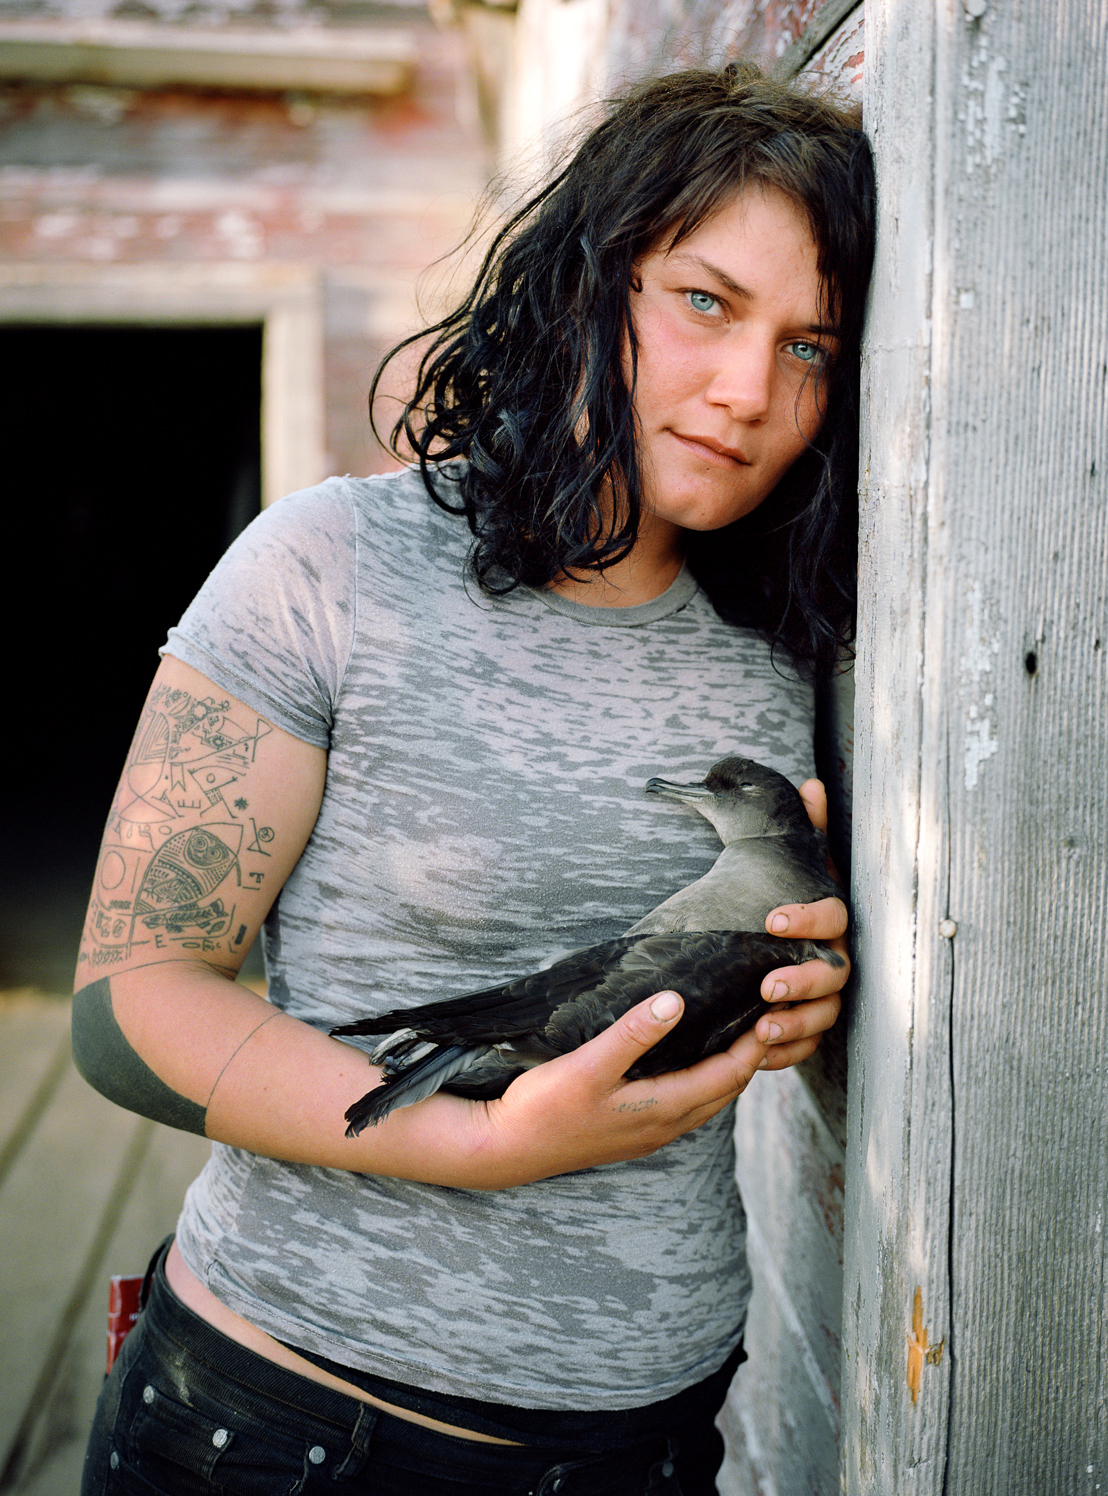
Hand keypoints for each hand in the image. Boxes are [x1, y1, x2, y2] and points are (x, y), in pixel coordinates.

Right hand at [456, 988, 771, 1186]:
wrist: (505, 1151)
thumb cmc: (543, 1108)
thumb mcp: (587, 1065)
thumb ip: (632, 1034)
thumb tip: (675, 1000)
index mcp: (662, 1110)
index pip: (729, 1075)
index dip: (755, 1043)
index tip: (773, 1009)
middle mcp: (665, 1127)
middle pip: (727, 1090)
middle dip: (752, 1056)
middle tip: (768, 1016)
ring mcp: (649, 1134)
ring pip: (708, 1101)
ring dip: (729, 1070)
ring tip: (739, 1033)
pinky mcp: (632, 1133)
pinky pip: (686, 1105)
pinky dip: (703, 1081)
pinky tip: (691, 1060)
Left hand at [755, 776, 848, 1070]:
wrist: (777, 934)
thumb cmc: (787, 896)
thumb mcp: (791, 862)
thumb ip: (804, 827)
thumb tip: (812, 785)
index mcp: (830, 917)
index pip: (832, 916)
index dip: (807, 918)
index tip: (771, 920)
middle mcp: (837, 956)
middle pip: (835, 974)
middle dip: (803, 980)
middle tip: (768, 984)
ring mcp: (827, 995)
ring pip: (824, 1016)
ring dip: (796, 1023)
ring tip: (761, 1027)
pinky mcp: (809, 1026)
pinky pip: (807, 1046)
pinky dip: (786, 1052)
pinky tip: (758, 1054)